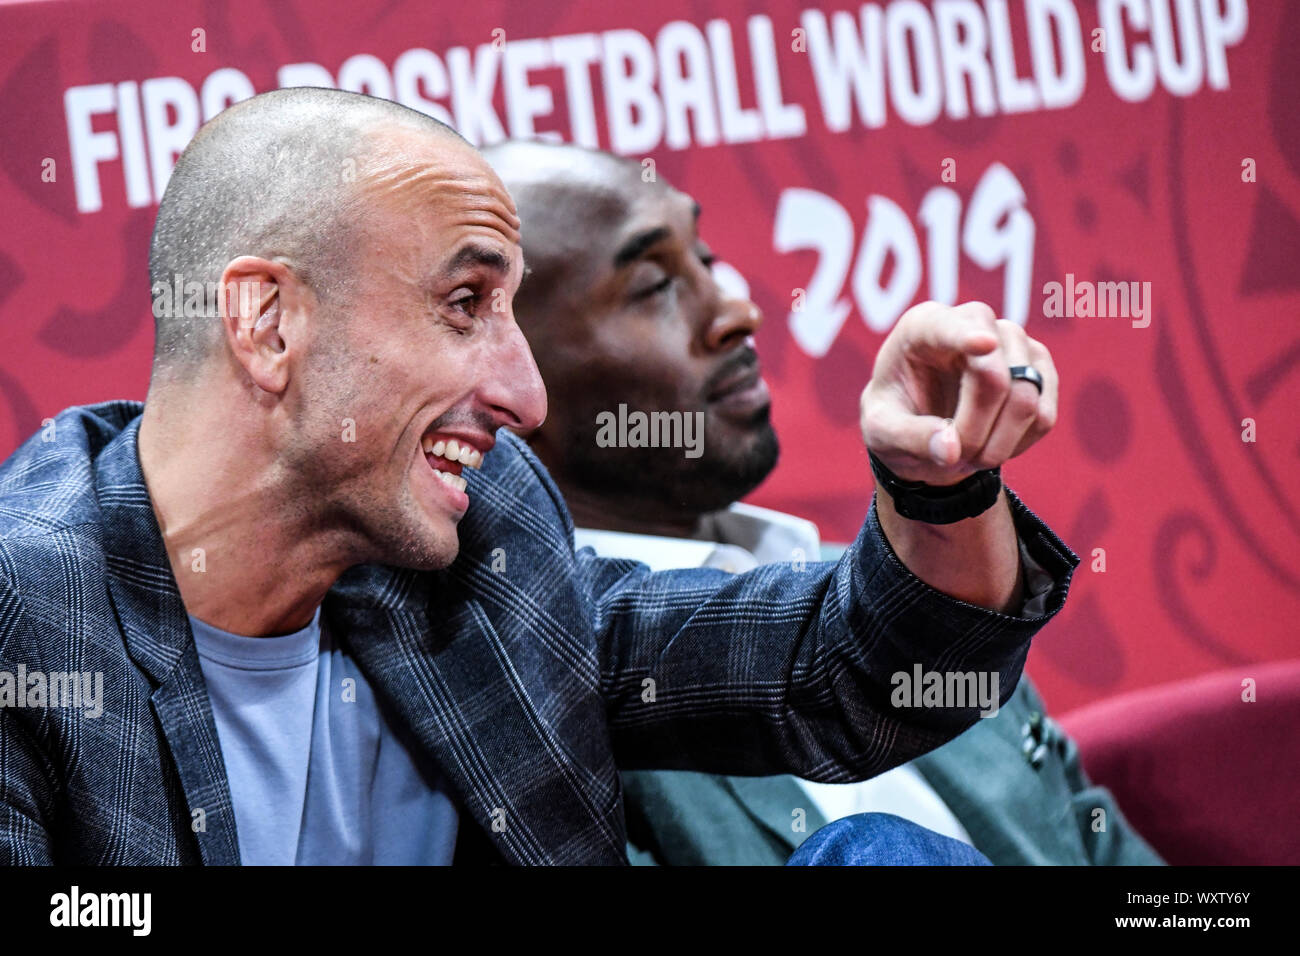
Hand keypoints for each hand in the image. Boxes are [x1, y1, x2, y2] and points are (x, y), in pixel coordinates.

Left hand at [859, 301, 1057, 485]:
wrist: (921, 425)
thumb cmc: (894, 417)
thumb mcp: (882, 433)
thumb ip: (909, 438)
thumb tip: (952, 450)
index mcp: (924, 326)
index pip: (951, 327)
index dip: (969, 336)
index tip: (983, 345)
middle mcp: (975, 322)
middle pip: (995, 377)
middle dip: (974, 430)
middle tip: (949, 457)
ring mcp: (1014, 341)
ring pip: (1025, 398)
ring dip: (996, 444)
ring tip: (967, 455)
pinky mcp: (1039, 368)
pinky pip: (1043, 416)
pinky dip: (1016, 443)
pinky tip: (991, 444)